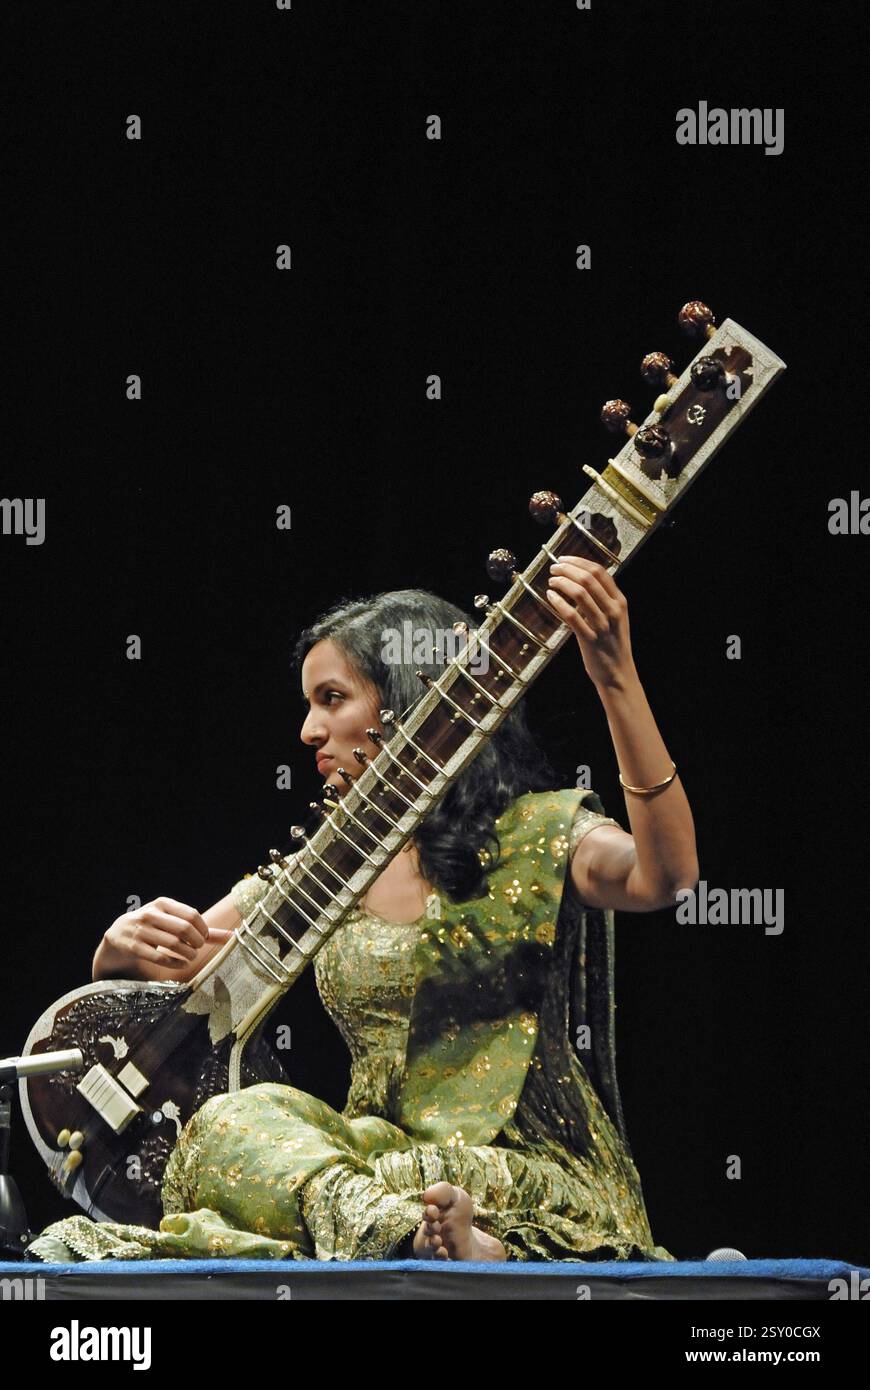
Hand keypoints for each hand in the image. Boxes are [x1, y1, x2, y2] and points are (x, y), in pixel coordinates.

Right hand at [103, 896, 231, 971]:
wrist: (118, 935)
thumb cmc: (153, 927)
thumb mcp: (172, 921)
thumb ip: (201, 929)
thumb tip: (231, 937)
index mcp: (162, 903)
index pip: (191, 914)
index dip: (203, 930)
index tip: (204, 939)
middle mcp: (151, 914)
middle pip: (184, 928)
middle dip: (196, 942)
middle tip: (197, 948)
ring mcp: (141, 930)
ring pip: (173, 943)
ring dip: (187, 953)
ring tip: (191, 957)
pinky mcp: (134, 946)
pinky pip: (159, 956)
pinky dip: (175, 962)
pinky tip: (181, 964)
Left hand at [545, 557, 635, 688]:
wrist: (618, 673)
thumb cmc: (611, 643)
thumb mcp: (614, 618)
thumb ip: (602, 600)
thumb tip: (579, 580)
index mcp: (620, 601)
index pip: (600, 572)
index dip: (579, 562)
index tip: (564, 559)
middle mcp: (614, 610)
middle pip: (588, 579)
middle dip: (567, 569)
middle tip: (553, 568)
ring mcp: (603, 624)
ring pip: (580, 593)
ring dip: (562, 583)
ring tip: (551, 581)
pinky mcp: (590, 639)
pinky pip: (571, 615)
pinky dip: (559, 602)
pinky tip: (550, 596)